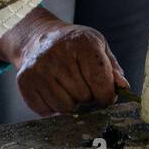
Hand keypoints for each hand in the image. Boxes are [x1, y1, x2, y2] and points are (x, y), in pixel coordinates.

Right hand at [11, 16, 128, 116]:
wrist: (39, 37)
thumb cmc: (74, 44)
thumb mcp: (98, 46)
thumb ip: (112, 68)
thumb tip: (123, 87)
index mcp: (81, 43)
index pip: (100, 81)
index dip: (107, 95)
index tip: (107, 96)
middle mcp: (58, 54)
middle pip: (84, 97)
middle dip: (88, 97)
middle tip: (83, 85)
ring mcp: (39, 68)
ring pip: (65, 107)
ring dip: (71, 103)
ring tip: (69, 87)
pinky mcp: (25, 81)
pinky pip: (47, 111)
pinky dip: (53, 107)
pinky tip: (54, 91)